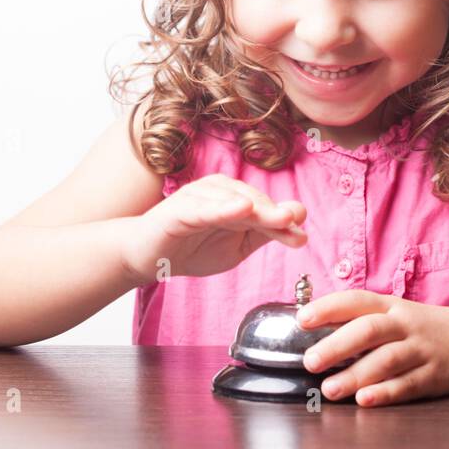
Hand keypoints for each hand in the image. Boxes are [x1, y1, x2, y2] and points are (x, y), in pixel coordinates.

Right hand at [122, 175, 307, 281]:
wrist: (148, 257)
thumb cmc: (191, 247)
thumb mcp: (236, 246)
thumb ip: (265, 233)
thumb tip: (299, 222)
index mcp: (234, 197)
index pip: (265, 208)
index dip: (284, 221)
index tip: (301, 236)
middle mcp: (218, 191)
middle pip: (253, 201)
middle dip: (274, 214)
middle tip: (294, 224)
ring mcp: (198, 197)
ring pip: (232, 201)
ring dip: (257, 209)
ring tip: (279, 218)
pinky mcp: (179, 209)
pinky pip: (204, 208)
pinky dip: (223, 208)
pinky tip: (241, 209)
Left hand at [298, 289, 448, 406]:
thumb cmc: (428, 328)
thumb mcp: (399, 315)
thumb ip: (366, 322)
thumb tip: (319, 333)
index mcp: (392, 307)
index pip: (357, 301)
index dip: (328, 308)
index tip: (302, 320)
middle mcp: (405, 325)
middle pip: (369, 330)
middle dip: (337, 345)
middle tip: (310, 362)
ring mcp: (421, 350)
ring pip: (386, 360)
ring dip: (356, 375)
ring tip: (330, 389)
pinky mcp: (435, 376)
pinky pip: (408, 385)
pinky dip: (386, 393)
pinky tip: (365, 400)